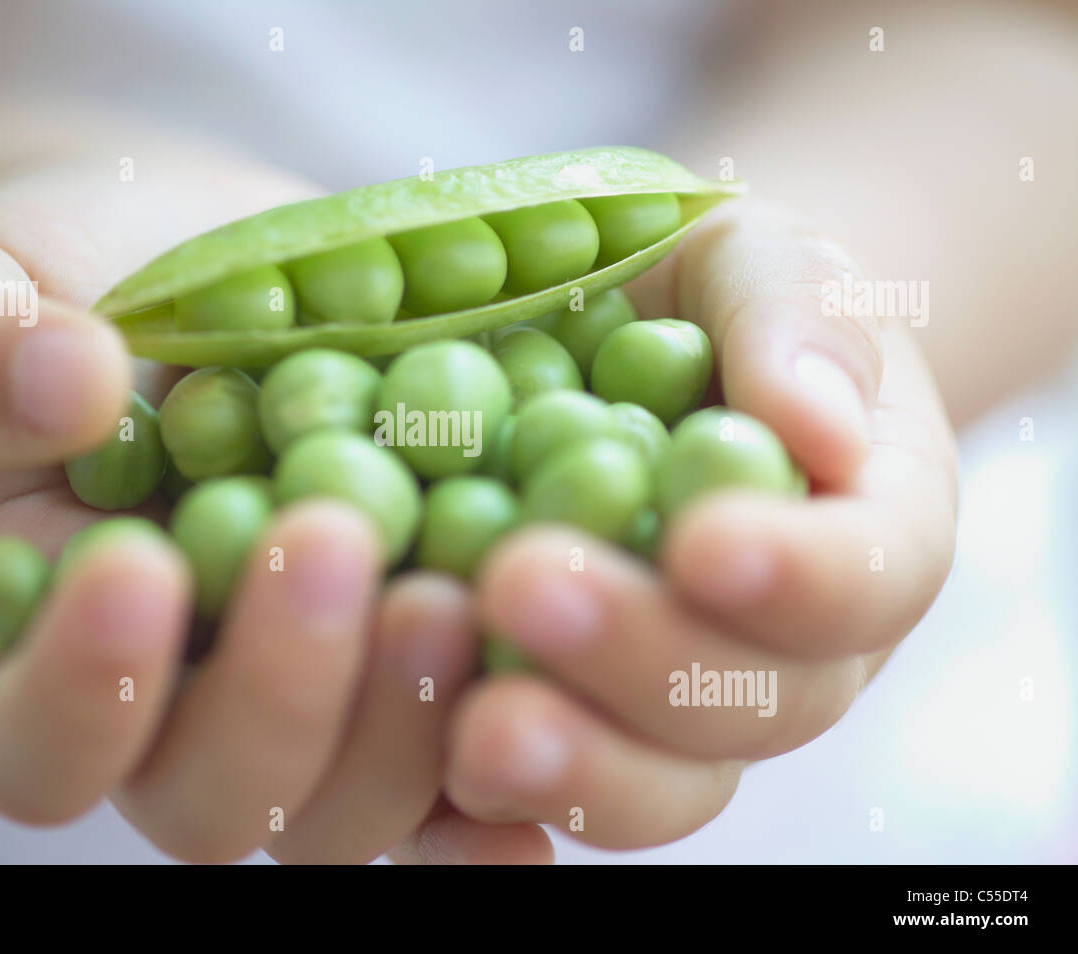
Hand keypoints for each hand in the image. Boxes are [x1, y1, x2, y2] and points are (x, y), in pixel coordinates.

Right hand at [0, 151, 547, 862]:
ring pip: (349, 806)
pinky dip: (514, 774)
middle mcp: (178, 716)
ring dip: (404, 718)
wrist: (207, 282)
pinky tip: (562, 718)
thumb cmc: (68, 291)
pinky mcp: (416, 676)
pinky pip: (462, 775)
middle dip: (277, 692)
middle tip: (336, 546)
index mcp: (37, 650)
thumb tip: (63, 385)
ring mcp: (311, 710)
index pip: (29, 736)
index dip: (81, 688)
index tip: (135, 564)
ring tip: (455, 586)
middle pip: (212, 796)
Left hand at [443, 201, 956, 848]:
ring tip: (476, 722)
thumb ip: (800, 319)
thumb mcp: (759, 259)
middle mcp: (786, 650)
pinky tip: (423, 769)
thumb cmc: (708, 298)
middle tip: (526, 591)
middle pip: (756, 707)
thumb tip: (815, 423)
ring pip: (660, 784)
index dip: (802, 578)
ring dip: (574, 762)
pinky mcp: (571, 724)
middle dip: (646, 662)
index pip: (872, 578)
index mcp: (863, 533)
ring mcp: (677, 708)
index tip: (704, 539)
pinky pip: (546, 799)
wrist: (624, 345)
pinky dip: (490, 805)